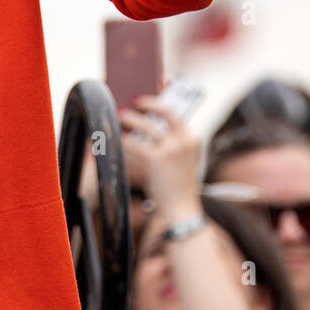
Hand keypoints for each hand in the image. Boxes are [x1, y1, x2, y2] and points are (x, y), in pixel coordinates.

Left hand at [119, 94, 200, 220]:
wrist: (181, 209)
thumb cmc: (177, 184)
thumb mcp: (181, 159)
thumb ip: (170, 140)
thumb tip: (147, 122)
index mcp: (192, 138)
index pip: (175, 112)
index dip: (158, 103)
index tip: (145, 100)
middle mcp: (184, 140)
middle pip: (163, 111)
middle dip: (146, 104)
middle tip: (132, 104)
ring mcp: (172, 150)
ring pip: (146, 126)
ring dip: (130, 119)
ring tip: (120, 117)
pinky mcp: (157, 160)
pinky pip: (135, 144)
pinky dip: (124, 140)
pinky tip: (117, 139)